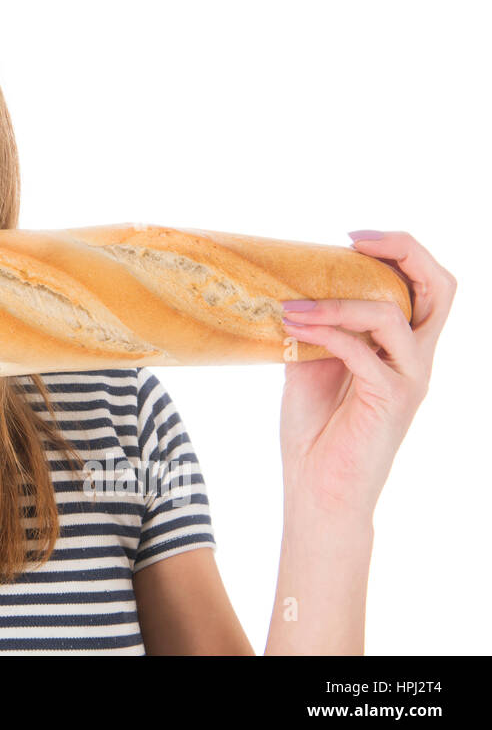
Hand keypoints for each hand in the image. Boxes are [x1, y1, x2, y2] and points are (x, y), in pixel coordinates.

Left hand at [278, 230, 455, 521]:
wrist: (317, 490)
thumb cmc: (315, 431)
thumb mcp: (309, 365)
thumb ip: (315, 329)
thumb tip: (289, 289)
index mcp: (402, 346)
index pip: (424, 285)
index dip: (399, 252)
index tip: (350, 239)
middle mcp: (416, 358)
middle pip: (441, 289)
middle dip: (403, 252)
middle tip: (353, 243)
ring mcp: (409, 380)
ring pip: (392, 316)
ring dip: (336, 302)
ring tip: (290, 307)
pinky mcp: (392, 401)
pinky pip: (364, 353)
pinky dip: (328, 333)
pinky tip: (293, 329)